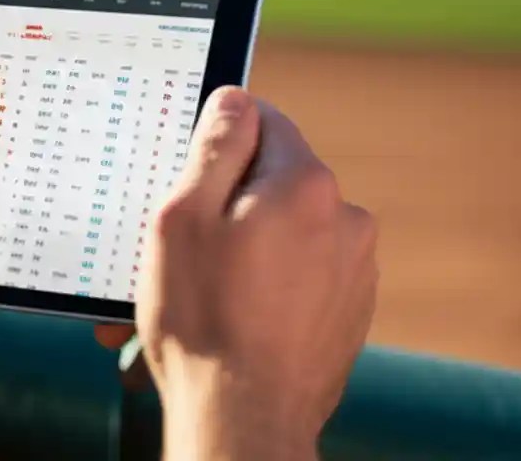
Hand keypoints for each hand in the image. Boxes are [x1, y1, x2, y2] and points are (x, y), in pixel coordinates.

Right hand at [97, 87, 377, 460]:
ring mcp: (353, 268)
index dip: (214, 142)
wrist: (245, 420)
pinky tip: (224, 316)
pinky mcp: (348, 310)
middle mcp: (345, 219)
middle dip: (218, 206)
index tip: (183, 176)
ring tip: (188, 294)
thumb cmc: (204, 318)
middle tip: (168, 249)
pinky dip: (261, 285)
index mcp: (305, 183)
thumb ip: (214, 147)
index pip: (261, 120)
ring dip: (237, 250)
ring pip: (280, 231)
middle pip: (269, 180)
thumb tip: (236, 99)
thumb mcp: (182, 217)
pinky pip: (297, 274)